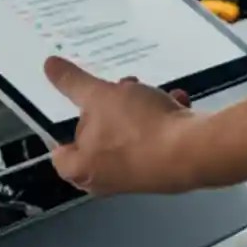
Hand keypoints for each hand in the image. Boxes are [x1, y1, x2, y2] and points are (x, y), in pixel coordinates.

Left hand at [44, 56, 202, 195]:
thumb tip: (50, 67)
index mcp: (81, 168)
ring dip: (137, 110)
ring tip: (146, 92)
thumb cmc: (140, 130)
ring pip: (129, 135)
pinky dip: (163, 120)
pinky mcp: (165, 169)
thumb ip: (72, 81)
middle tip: (115, 90)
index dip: (61, 126)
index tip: (69, 105)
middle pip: (97, 137)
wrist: (196, 150)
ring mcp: (138, 176)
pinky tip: (173, 102)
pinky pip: (157, 140)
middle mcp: (107, 179)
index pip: (58, 151)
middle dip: (107, 108)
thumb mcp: (99, 95)